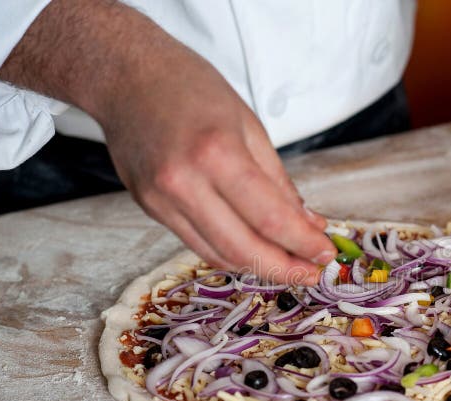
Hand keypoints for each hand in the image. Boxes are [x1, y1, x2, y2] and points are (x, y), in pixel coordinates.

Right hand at [101, 45, 335, 284]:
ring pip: (219, 255)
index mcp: (216, 153)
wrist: (124, 76)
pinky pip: (198, 245)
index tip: (326, 255)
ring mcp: (161, 201)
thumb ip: (279, 181)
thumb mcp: (249, 125)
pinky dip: (231, 253)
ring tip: (290, 265)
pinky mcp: (150, 209)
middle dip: (285, 268)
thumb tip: (308, 223)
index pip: (270, 218)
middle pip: (244, 249)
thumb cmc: (189, 88)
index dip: (303, 244)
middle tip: (312, 273)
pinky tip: (254, 250)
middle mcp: (184, 183)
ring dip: (259, 267)